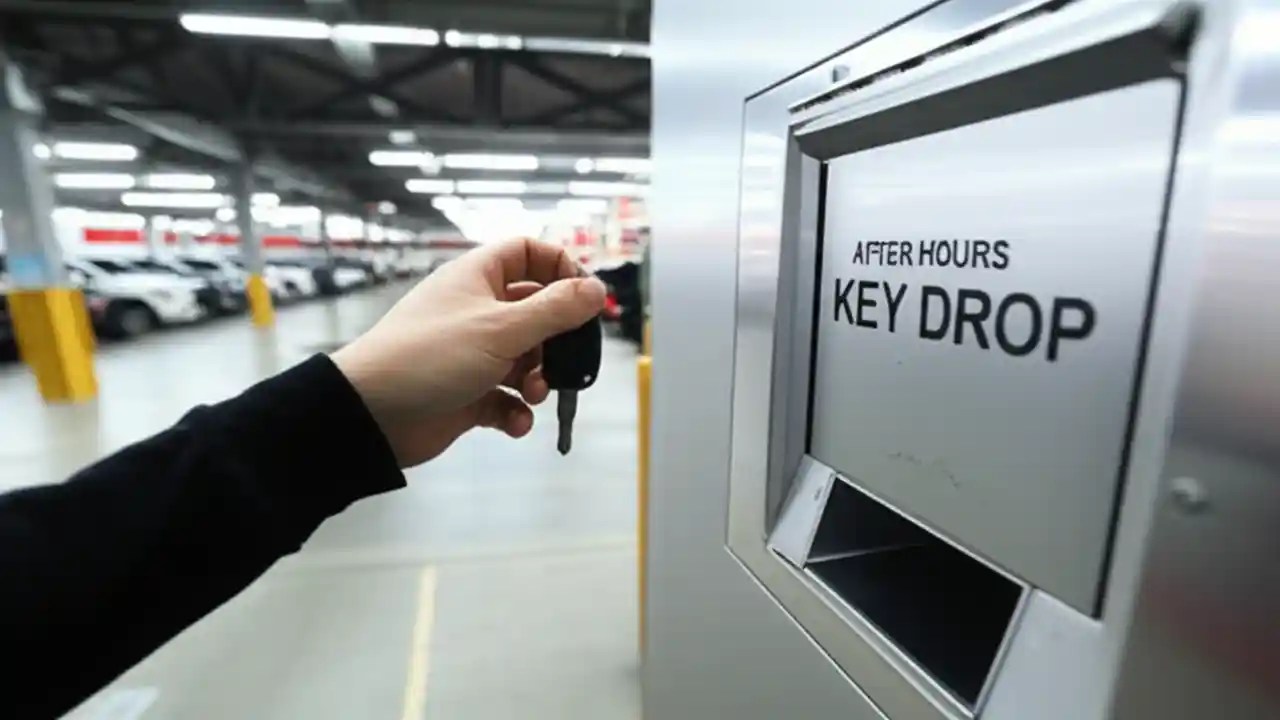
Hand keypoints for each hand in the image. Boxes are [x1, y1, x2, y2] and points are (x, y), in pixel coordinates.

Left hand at [331, 238, 605, 466]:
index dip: (560, 267)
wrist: (371, 414)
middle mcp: (476, 310)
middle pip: (536, 312)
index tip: (584, 297)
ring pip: (525, 359)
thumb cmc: (430, 356)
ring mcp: (471, 353)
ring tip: (532, 395)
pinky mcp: (466, 392)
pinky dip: (516, 410)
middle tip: (567, 359)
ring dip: (539, 380)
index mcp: (478, 279)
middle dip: (556, 340)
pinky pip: (506, 397)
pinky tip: (515, 422)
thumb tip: (598, 289)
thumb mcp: (501, 328)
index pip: (527, 253)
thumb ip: (556, 310)